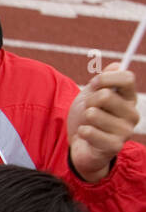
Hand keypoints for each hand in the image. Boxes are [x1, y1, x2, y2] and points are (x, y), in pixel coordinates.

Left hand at [67, 64, 139, 183]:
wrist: (79, 145)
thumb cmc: (86, 118)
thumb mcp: (91, 95)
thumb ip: (103, 81)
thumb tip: (117, 65)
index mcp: (129, 98)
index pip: (127, 78)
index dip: (105, 78)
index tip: (93, 84)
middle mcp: (132, 113)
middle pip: (105, 96)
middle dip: (88, 102)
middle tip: (88, 111)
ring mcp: (125, 131)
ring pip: (93, 114)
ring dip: (84, 119)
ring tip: (88, 125)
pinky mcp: (115, 146)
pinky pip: (89, 132)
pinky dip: (82, 132)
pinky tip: (86, 136)